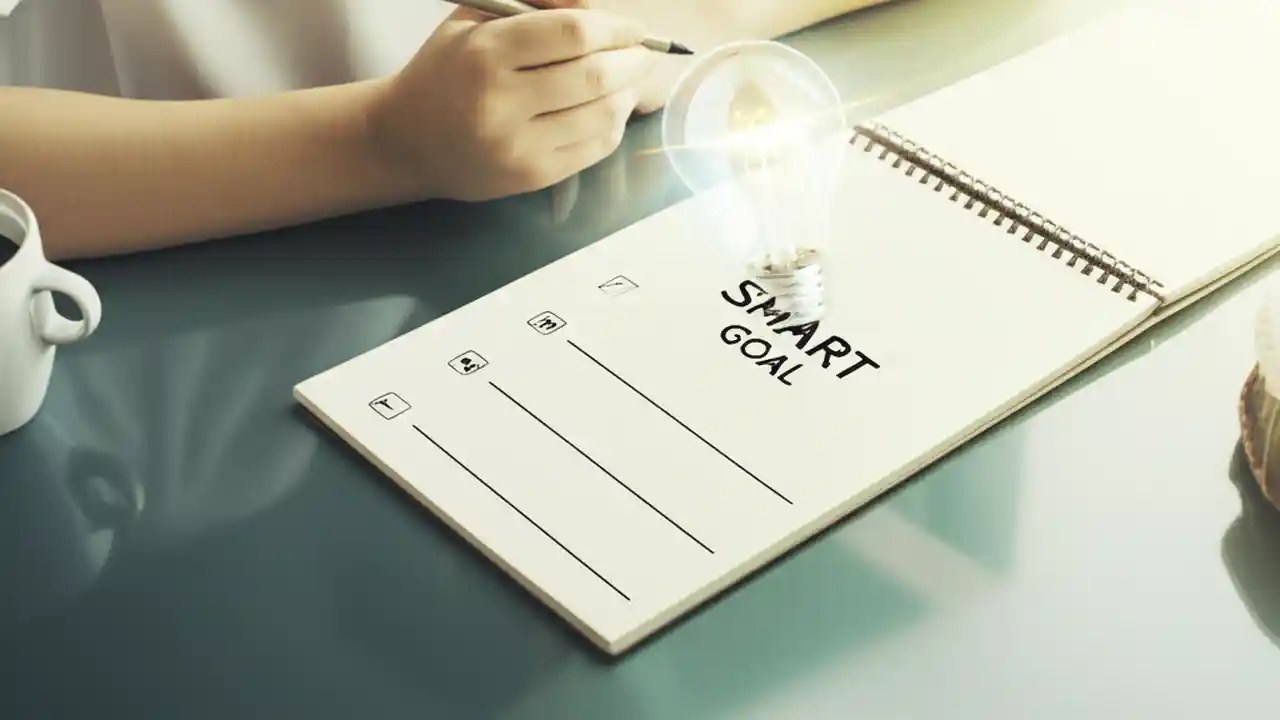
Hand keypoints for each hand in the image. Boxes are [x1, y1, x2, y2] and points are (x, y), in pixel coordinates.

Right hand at [366, 0, 657, 201]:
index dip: (617, 28)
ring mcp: (516, 146)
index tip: (636, 28)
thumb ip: (535, 4)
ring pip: (601, 115)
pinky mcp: (530, 177)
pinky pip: (593, 149)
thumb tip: (599, 10)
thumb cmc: (448, 70)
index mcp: (485, 54)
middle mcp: (500, 103)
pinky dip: (614, 125)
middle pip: (594, 75)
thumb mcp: (475, 20)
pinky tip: (612, 110)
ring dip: (629, 94)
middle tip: (646, 53)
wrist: (408, 140)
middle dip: (633, 61)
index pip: (573, 33)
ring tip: (631, 80)